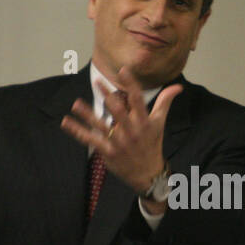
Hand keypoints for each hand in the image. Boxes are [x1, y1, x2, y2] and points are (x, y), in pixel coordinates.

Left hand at [60, 66, 182, 193]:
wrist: (148, 174)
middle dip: (107, 96)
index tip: (122, 70)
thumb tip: (177, 86)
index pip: (138, 99)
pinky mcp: (108, 152)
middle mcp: (131, 131)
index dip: (130, 84)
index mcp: (144, 121)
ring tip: (76, 103)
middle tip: (97, 81)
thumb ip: (165, 102)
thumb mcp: (160, 123)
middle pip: (118, 111)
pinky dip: (77, 131)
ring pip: (101, 125)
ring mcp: (119, 142)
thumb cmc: (152, 145)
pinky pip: (91, 140)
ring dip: (87, 114)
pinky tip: (66, 122)